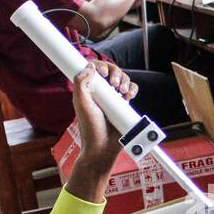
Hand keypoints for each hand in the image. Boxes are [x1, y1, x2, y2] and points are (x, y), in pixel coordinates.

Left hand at [66, 65, 126, 200]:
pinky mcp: (124, 105)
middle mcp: (101, 92)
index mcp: (88, 89)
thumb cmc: (90, 128)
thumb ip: (80, 84)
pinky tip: (129, 96)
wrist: (103, 147)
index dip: (100, 66)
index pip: (94, 68)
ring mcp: (113, 98)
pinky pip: (131, 90)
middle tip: (114, 85)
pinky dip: (132, 89)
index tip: (103, 74)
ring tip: (122, 92)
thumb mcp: (81, 104)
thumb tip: (89, 67)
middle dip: (115, 73)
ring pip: (122, 79)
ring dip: (125, 81)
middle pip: (111, 71)